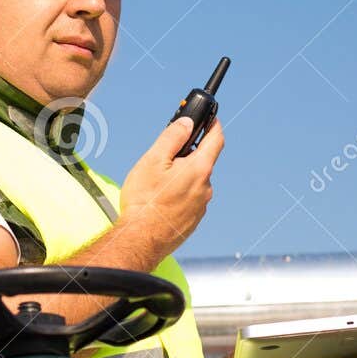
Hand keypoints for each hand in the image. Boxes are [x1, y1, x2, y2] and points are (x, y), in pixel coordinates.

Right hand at [116, 117, 224, 258]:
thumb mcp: (154, 160)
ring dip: (181, 178)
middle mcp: (205, 188)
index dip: (213, 125)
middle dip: (187, 156)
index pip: (216, 139)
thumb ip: (173, 138)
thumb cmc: (144, 200)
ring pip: (194, 183)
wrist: (141, 239)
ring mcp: (200, 207)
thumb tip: (187, 123)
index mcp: (199, 170)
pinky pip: (189, 201)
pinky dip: (178, 197)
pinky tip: (159, 203)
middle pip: (202, 162)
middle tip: (164, 159)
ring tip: (156, 187)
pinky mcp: (192, 221)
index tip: (211, 117)